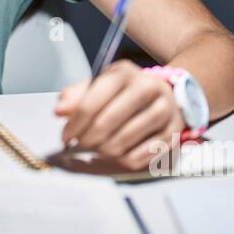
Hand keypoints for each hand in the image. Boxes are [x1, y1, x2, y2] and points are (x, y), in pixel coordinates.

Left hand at [50, 60, 185, 173]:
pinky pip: (140, 156)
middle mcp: (147, 88)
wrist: (165, 93)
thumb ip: (77, 96)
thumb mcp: (101, 84)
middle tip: (79, 145)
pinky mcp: (173, 131)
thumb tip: (60, 111)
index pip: (91, 103)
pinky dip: (123, 160)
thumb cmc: (125, 92)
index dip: (74, 125)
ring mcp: (164, 110)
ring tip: (97, 149)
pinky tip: (116, 154)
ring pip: (123, 142)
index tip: (65, 137)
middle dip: (86, 140)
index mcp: (124, 73)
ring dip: (103, 151)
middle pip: (106, 124)